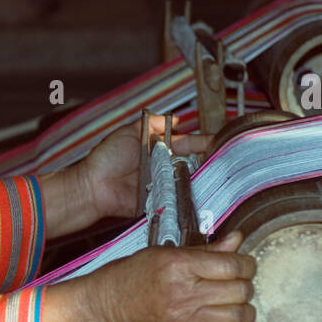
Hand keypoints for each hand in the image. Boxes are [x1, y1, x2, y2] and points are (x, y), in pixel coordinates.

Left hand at [81, 122, 210, 220]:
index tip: (220, 142)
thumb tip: (175, 119)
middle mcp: (163, 167)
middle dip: (209, 162)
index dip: (204, 143)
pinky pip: (176, 200)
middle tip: (226, 161)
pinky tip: (202, 195)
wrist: (94, 186)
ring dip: (201, 180)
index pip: (187, 144)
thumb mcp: (128, 133)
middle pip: (193, 164)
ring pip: (188, 182)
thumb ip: (152, 124)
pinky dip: (187, 198)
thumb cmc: (107, 158)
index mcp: (158, 149)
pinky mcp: (159, 202)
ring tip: (220, 177)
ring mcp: (163, 185)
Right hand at [95, 231, 255, 321]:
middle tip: (240, 283)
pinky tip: (224, 321)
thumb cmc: (134, 276)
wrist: (109, 307)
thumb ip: (206, 249)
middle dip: (246, 285)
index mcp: (179, 265)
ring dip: (244, 309)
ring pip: (238, 317)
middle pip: (240, 291)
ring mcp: (185, 320)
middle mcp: (184, 293)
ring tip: (236, 303)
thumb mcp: (167, 253)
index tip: (245, 265)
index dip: (247, 264)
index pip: (232, 266)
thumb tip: (236, 240)